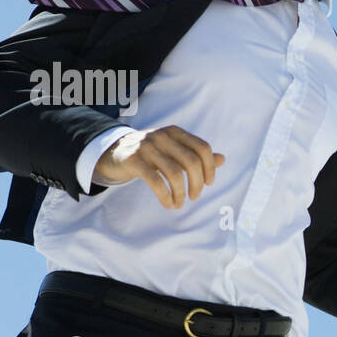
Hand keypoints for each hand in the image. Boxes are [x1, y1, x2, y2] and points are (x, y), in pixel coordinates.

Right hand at [94, 125, 224, 208]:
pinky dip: (166, 196)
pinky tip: (168, 204)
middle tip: (194, 197)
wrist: (113, 151)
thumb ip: (196, 154)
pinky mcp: (133, 160)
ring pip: (175, 173)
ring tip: (179, 204)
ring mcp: (146, 146)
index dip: (210, 168)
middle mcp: (162, 136)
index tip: (208, 184)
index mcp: (175, 132)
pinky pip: (156, 182)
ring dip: (181, 193)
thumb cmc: (150, 154)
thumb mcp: (173, 150)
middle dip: (197, 184)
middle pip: (192, 162)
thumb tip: (223, 159)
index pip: (202, 148)